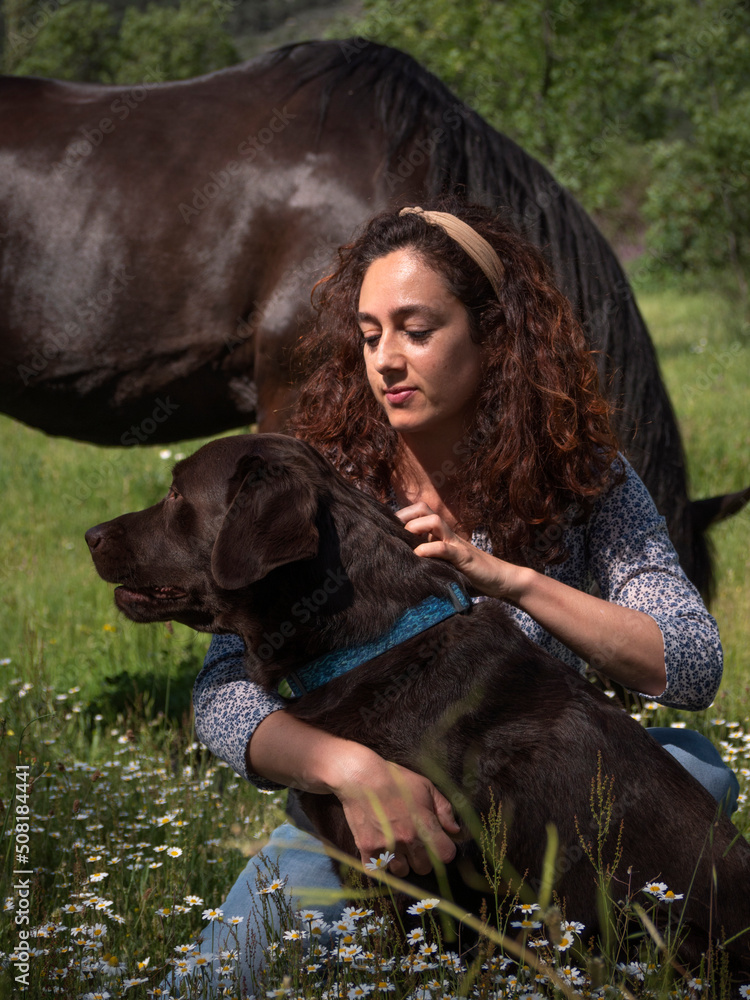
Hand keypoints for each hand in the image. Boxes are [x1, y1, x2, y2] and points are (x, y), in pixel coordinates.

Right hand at [331, 747, 460, 876]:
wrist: (361, 776)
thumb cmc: (396, 779)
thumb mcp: (426, 786)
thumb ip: (444, 809)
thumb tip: (455, 830)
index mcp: (425, 825)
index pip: (446, 855)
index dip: (444, 849)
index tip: (438, 843)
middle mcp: (407, 840)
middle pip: (424, 869)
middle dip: (422, 858)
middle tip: (415, 845)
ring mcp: (386, 846)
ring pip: (401, 872)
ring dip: (400, 862)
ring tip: (396, 847)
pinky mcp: (366, 848)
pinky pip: (376, 870)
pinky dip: (379, 864)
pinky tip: (380, 852)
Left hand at [395, 502, 522, 600]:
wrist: (501, 580)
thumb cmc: (470, 576)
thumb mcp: (444, 566)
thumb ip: (428, 562)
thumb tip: (400, 568)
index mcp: (440, 535)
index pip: (418, 514)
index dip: (400, 516)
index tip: (384, 527)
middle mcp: (447, 534)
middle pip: (424, 509)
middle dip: (405, 514)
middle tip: (392, 530)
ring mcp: (456, 543)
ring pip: (435, 520)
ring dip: (417, 526)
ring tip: (406, 538)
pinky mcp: (464, 557)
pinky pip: (445, 547)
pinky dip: (430, 549)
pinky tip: (418, 555)